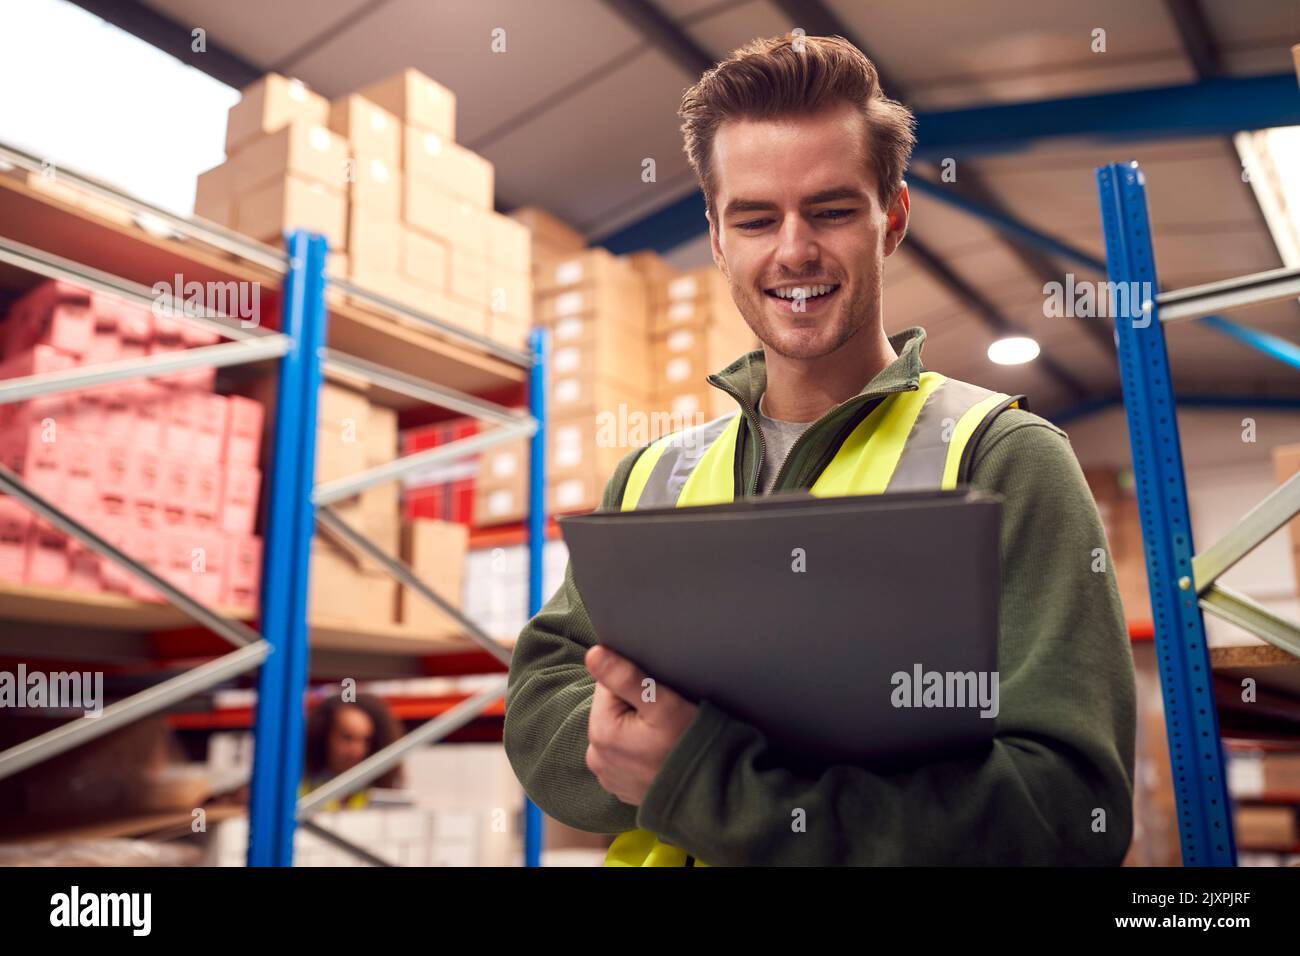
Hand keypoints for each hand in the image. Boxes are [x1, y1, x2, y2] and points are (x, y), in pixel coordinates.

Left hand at [584, 646, 698, 805]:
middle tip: (666, 720)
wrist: (713, 794)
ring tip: (665, 738)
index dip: (637, 685)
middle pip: (613, 710)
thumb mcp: (663, 704)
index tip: (659, 699)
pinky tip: (661, 754)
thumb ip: (626, 677)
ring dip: (638, 729)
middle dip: (636, 708)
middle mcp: (597, 757)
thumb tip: (593, 654)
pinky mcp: (620, 787)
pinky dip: (640, 751)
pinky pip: (625, 755)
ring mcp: (608, 775)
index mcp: (601, 731)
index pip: (608, 686)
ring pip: (620, 731)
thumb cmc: (691, 746)